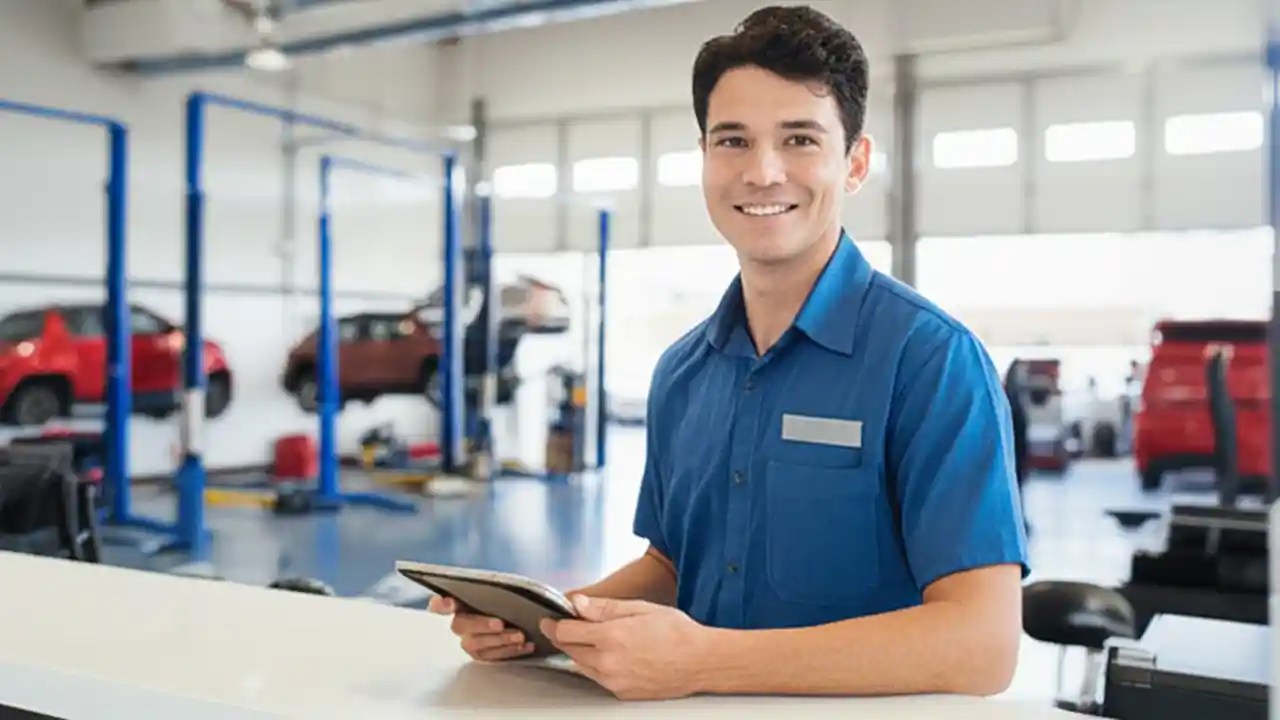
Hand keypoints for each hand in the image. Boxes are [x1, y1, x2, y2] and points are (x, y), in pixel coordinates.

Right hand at [428, 594, 534, 661]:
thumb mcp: (512, 590)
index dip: (440, 604)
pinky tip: (527, 645)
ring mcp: (470, 641)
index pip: (441, 603)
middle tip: (500, 624)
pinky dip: (510, 651)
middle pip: (460, 625)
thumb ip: (499, 589)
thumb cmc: (517, 599)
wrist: (533, 617)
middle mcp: (461, 622)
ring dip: (498, 641)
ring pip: (476, 645)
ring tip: (519, 636)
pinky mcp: (484, 655)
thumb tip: (491, 593)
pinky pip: (492, 657)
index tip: (447, 603)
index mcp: (462, 600)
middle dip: (480, 625)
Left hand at [540, 595, 711, 700]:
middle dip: (565, 637)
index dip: (554, 624)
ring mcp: (614, 681)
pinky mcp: (621, 692)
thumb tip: (577, 604)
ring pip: (581, 666)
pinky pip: (598, 678)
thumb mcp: (640, 608)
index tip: (549, 619)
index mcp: (611, 637)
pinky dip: (597, 665)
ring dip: (580, 652)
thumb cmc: (676, 632)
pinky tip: (610, 654)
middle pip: (570, 650)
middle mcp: (608, 663)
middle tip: (566, 626)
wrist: (700, 661)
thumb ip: (604, 607)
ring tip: (593, 638)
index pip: (566, 633)